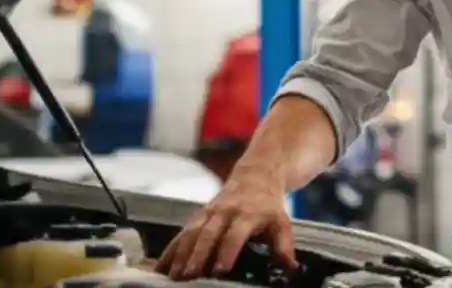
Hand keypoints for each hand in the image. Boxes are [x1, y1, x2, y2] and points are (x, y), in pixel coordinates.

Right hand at [155, 167, 297, 279]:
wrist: (255, 175)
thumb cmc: (268, 205)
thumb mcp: (281, 222)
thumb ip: (283, 245)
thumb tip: (290, 267)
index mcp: (247, 214)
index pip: (235, 234)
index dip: (226, 251)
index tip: (219, 270)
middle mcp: (224, 212)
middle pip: (208, 234)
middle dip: (197, 255)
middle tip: (188, 276)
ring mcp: (208, 213)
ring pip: (191, 233)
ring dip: (180, 254)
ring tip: (173, 275)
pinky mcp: (197, 216)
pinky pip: (181, 233)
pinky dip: (170, 250)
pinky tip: (161, 266)